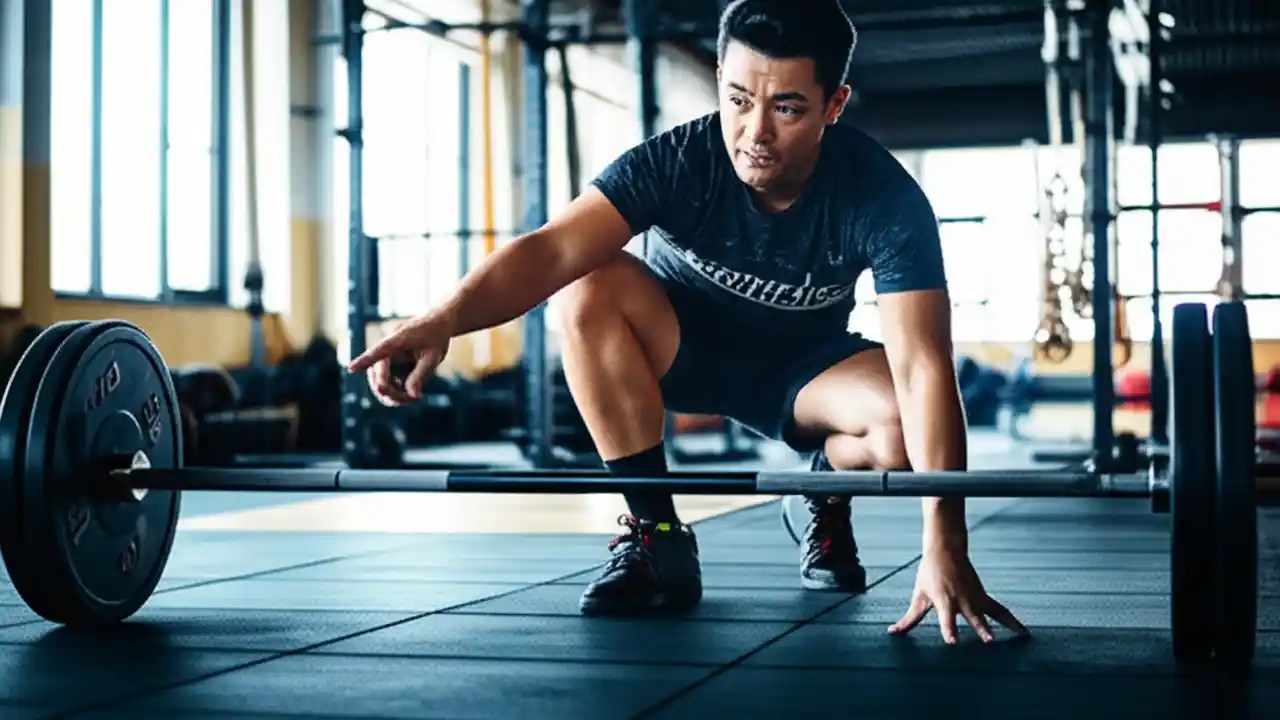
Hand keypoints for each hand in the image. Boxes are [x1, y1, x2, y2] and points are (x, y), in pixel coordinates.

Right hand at [347, 314, 453, 405]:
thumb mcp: (433, 357)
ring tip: (412, 398)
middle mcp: (387, 347)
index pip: (378, 352)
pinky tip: (409, 392)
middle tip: (412, 400)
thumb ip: (421, 376)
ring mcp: (385, 354)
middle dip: (389, 392)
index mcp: (397, 340)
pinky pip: (385, 379)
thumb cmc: (436, 338)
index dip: (364, 361)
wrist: (438, 323)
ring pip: (379, 379)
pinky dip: (394, 389)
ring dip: (391, 393)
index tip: (351, 368)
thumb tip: (413, 396)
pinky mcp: (388, 361)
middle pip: (377, 374)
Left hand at [888, 545, 1029, 643]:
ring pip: (994, 612)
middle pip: (974, 617)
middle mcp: (963, 600)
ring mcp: (976, 598)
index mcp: (944, 601)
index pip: (946, 618)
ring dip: (1007, 624)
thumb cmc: (930, 575)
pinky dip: (1012, 621)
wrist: (946, 550)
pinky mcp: (984, 597)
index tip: (952, 641)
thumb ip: (909, 619)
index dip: (949, 629)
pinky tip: (1023, 633)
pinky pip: (1001, 611)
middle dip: (982, 629)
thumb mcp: (918, 596)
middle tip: (990, 642)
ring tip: (1022, 637)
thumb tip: (892, 632)